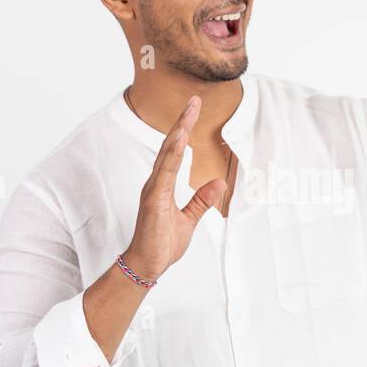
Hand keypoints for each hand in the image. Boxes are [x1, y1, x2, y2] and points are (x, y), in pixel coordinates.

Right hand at [121, 96, 226, 281]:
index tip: (194, 110)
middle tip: (194, 101)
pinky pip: (163, 174)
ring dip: (177, 133)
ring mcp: (153, 190)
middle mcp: (156, 182)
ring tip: (188, 114)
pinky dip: (170, 156)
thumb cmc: (161, 243)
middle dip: (182, 122)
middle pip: (169, 146)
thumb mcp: (189, 219)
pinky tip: (178, 141)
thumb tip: (219, 182)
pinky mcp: (153, 201)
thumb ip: (201, 200)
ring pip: (165, 155)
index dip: (184, 129)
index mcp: (163, 185)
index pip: (174, 151)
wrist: (147, 265)